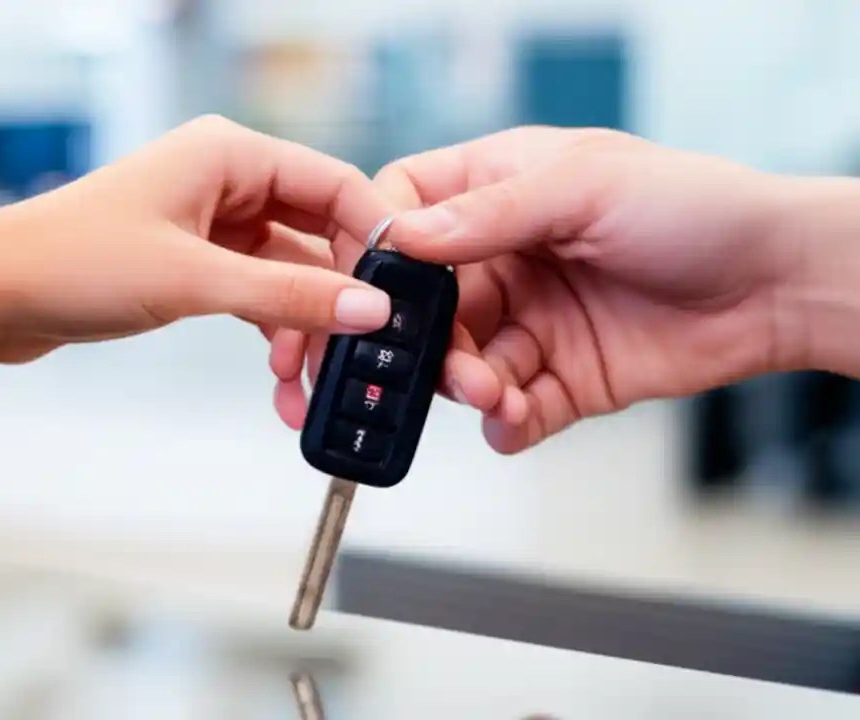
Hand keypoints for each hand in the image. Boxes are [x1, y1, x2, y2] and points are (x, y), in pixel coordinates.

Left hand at [0, 115, 395, 364]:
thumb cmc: (68, 260)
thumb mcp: (192, 280)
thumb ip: (287, 294)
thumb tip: (369, 308)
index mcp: (228, 154)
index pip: (335, 185)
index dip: (375, 239)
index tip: (402, 294)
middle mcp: (224, 182)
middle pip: (316, 236)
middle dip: (337, 300)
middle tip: (356, 355)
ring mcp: (208, 226)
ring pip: (287, 276)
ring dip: (302, 330)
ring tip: (307, 384)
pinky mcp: (190, 266)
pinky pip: (255, 298)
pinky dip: (271, 335)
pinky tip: (281, 379)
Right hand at [278, 126, 802, 452]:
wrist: (779, 284)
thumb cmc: (697, 208)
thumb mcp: (585, 187)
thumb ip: (489, 215)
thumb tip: (401, 237)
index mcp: (502, 192)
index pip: (407, 210)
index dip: (378, 245)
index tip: (370, 283)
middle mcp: (506, 257)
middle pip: (423, 303)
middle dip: (420, 338)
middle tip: (435, 363)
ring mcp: (532, 320)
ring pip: (461, 362)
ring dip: (465, 382)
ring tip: (492, 390)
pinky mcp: (562, 377)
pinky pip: (512, 408)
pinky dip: (505, 421)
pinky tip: (514, 417)